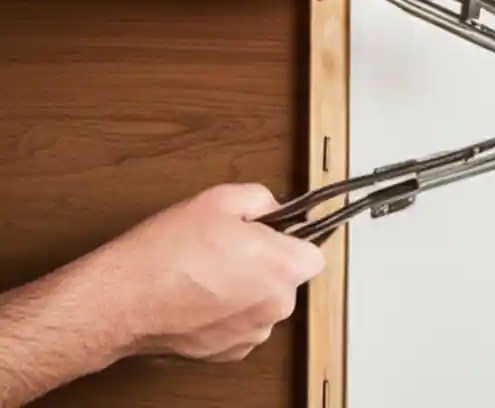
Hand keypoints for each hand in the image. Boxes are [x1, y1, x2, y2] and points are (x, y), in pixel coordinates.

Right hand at [83, 183, 323, 361]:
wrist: (123, 300)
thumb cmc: (166, 255)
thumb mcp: (220, 200)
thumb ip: (262, 199)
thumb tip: (274, 208)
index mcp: (284, 267)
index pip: (314, 252)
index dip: (291, 240)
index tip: (273, 235)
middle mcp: (276, 305)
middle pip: (286, 278)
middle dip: (264, 263)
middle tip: (226, 249)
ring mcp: (252, 333)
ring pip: (261, 303)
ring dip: (243, 289)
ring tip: (205, 273)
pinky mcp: (228, 352)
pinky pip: (238, 324)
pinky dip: (223, 313)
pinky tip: (196, 297)